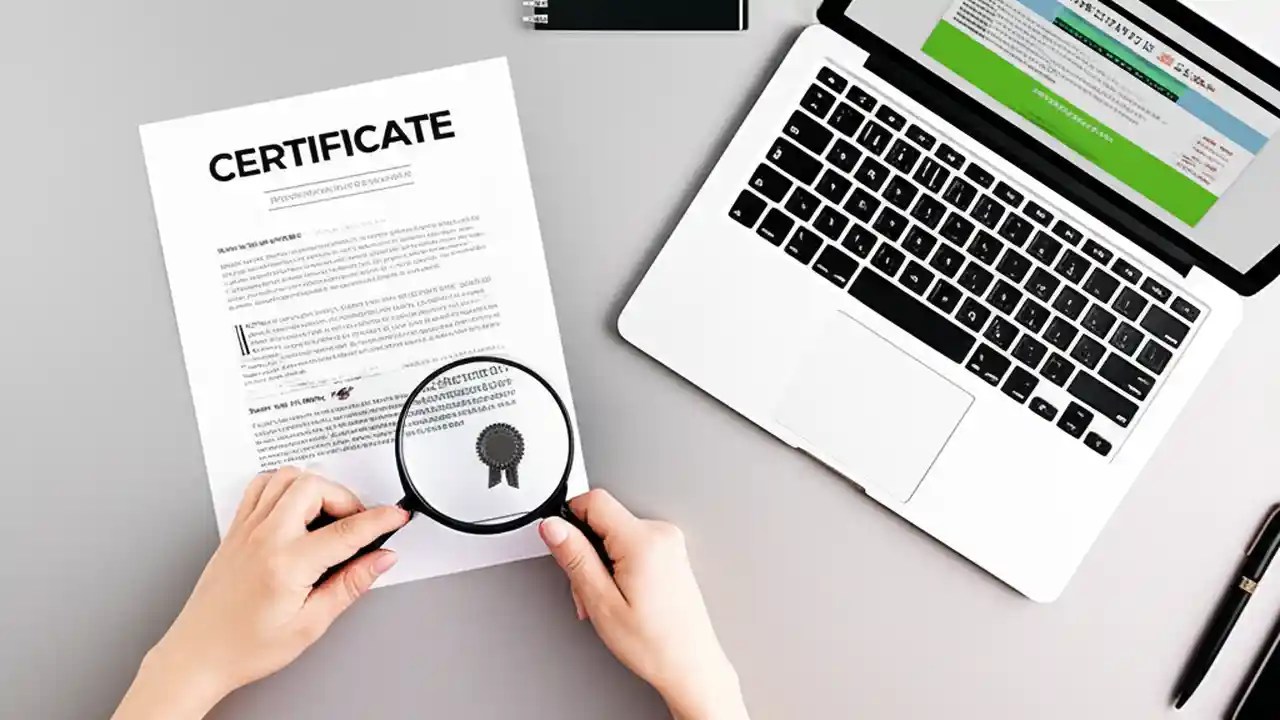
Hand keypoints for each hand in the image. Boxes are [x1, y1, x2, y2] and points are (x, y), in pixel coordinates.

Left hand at [113, 468, 409, 719]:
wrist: (198, 656)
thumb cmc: (245, 647)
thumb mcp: (309, 625)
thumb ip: (350, 585)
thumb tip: (380, 560)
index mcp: (286, 565)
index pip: (346, 531)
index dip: (379, 521)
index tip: (396, 518)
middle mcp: (264, 538)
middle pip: (315, 487)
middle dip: (346, 499)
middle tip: (358, 523)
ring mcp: (246, 529)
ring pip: (287, 478)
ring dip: (316, 488)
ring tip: (328, 515)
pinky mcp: (235, 529)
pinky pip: (260, 486)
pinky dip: (284, 486)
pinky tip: (296, 506)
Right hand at [539, 490, 747, 719]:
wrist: (690, 666)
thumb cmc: (655, 644)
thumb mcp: (601, 602)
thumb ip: (574, 557)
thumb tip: (553, 526)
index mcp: (643, 541)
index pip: (594, 500)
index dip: (570, 519)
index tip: (563, 545)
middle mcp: (661, 534)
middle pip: (603, 520)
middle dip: (586, 552)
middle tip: (587, 591)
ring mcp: (669, 543)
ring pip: (615, 535)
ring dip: (601, 564)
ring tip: (607, 600)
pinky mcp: (670, 553)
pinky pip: (632, 545)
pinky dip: (619, 567)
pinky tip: (622, 595)